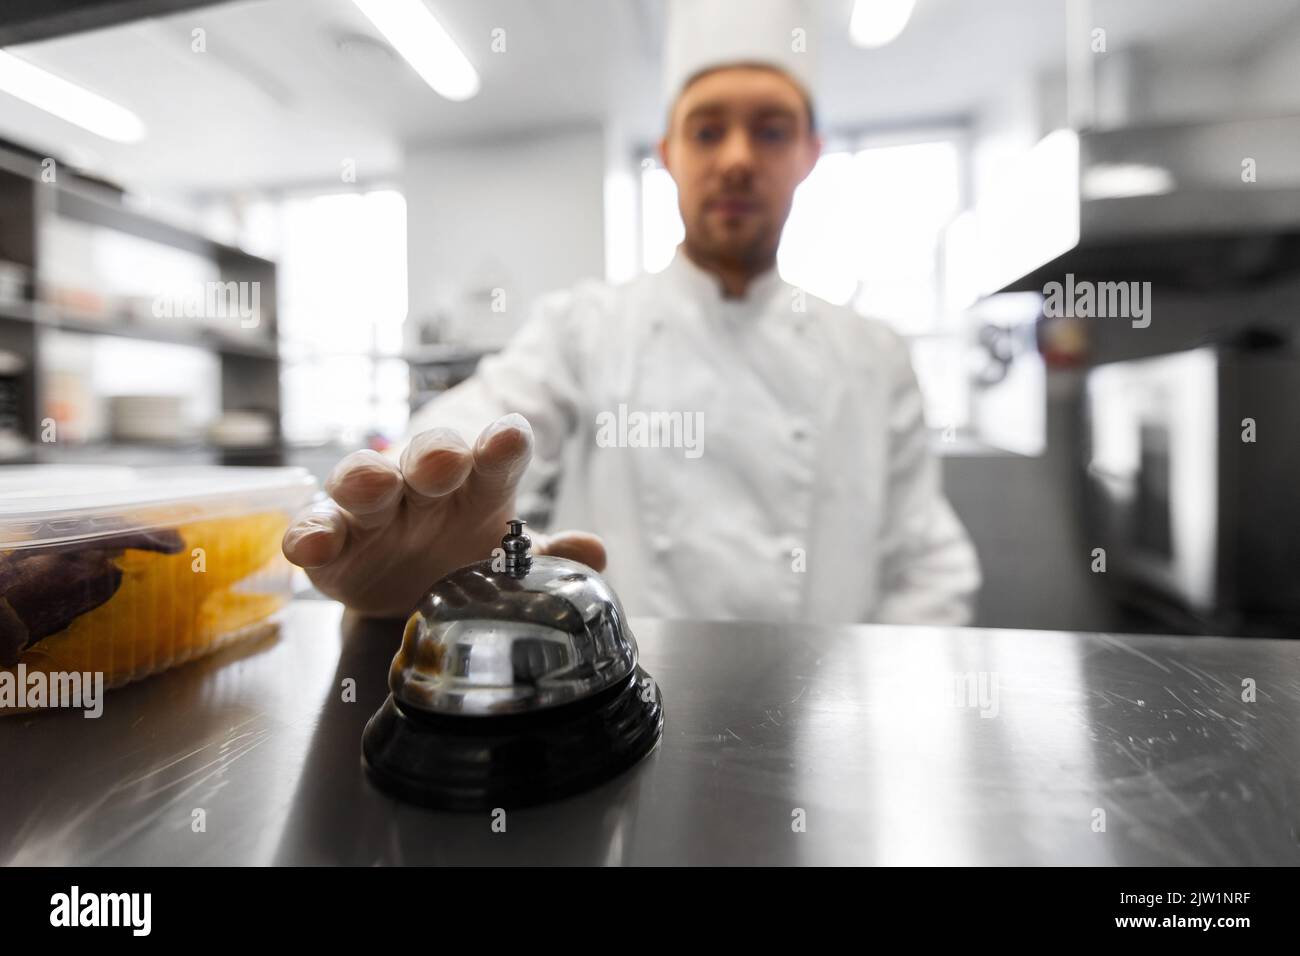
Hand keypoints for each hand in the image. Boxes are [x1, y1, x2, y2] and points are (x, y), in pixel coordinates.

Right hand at [281, 413, 604, 617]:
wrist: (408, 586)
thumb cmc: (464, 553)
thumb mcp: (508, 556)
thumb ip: (547, 556)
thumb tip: (593, 552)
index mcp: (478, 482)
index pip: (496, 456)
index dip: (503, 445)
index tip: (512, 436)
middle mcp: (424, 485)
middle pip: (428, 456)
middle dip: (435, 454)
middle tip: (445, 459)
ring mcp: (374, 510)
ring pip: (364, 481)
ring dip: (366, 479)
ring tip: (373, 485)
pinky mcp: (332, 543)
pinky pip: (316, 529)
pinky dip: (309, 533)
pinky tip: (310, 545)